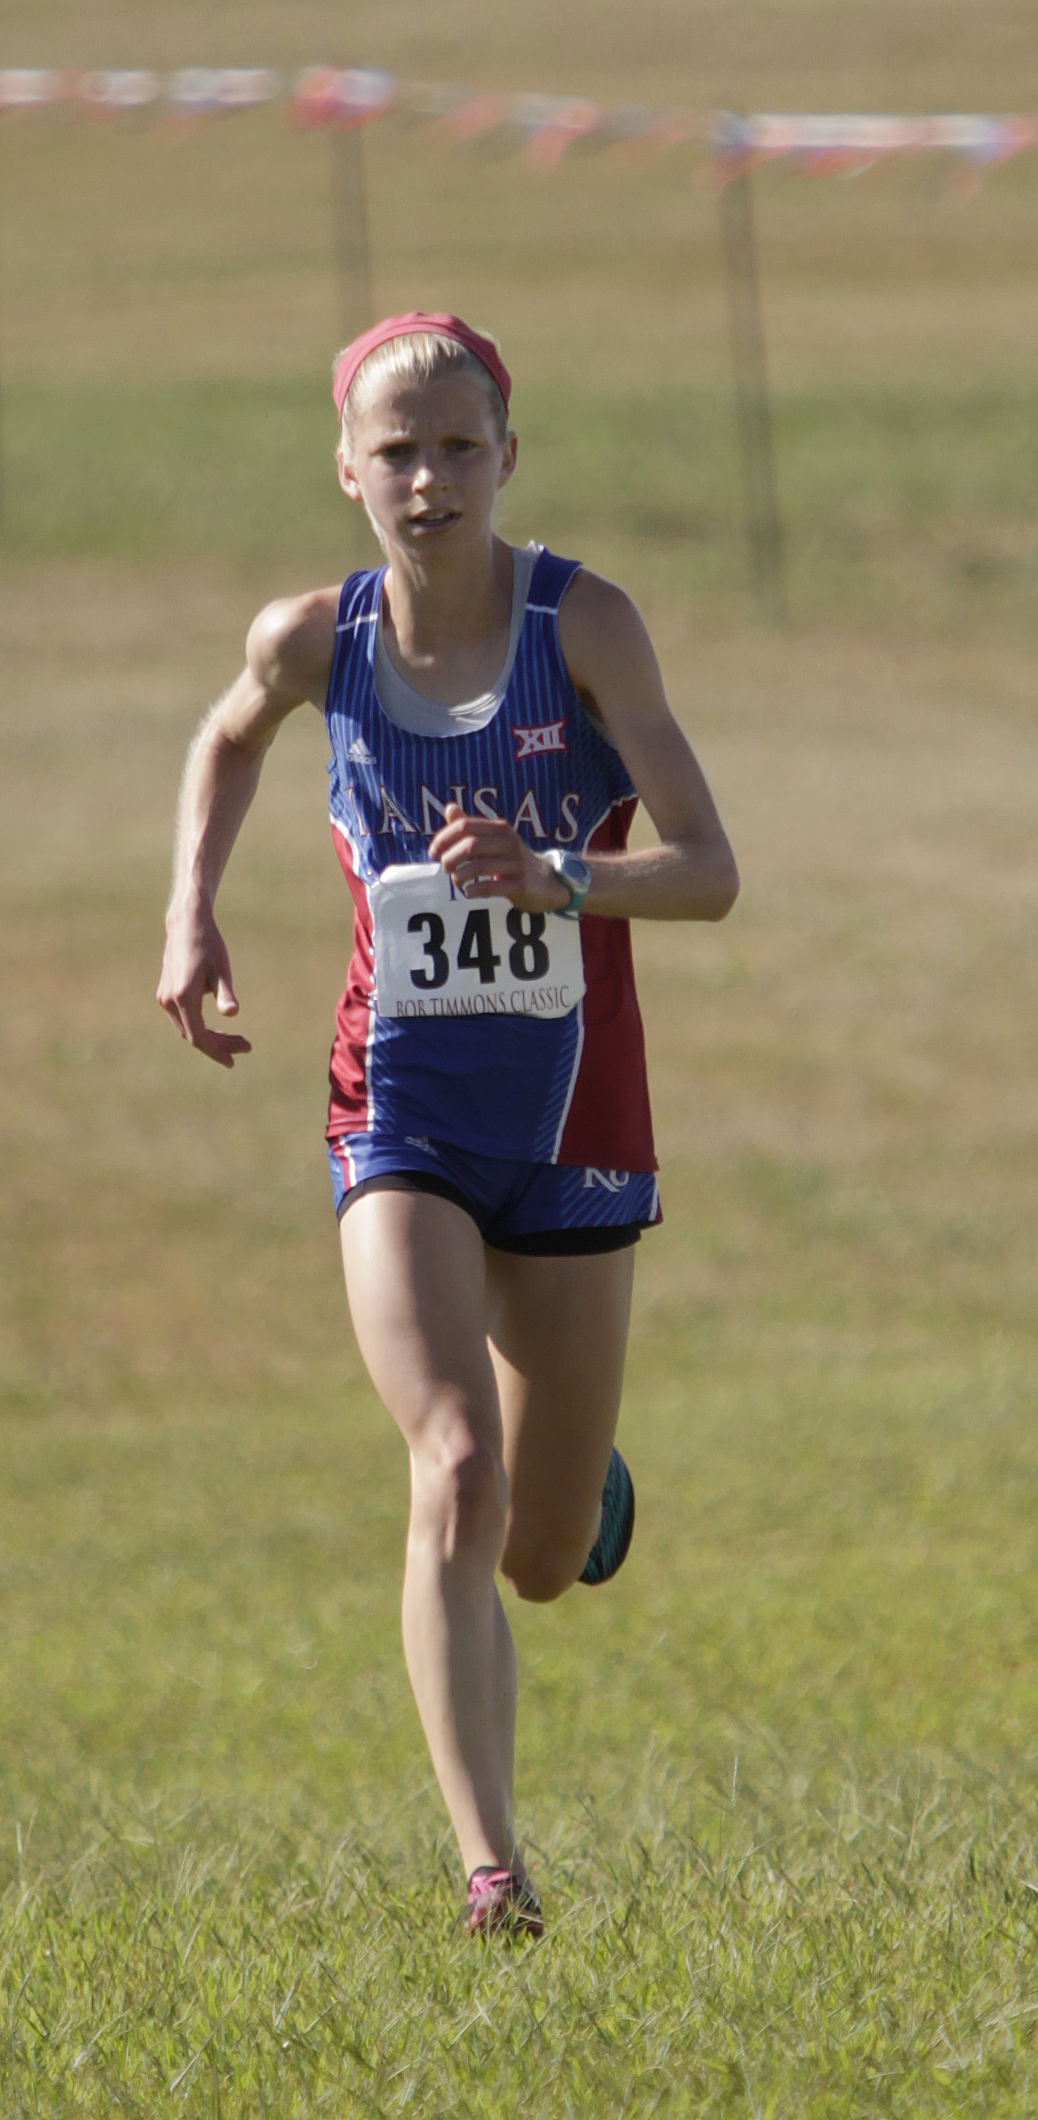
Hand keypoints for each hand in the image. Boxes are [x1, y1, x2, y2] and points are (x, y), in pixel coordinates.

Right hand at [157, 898, 251, 1067]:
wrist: (186, 924)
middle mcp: (169, 1001)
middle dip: (219, 1045)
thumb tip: (232, 1013)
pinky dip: (201, 1026)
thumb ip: (226, 993)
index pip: (198, 1036)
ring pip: (188, 1028)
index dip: (216, 1051)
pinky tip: (220, 1027)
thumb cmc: (209, 944)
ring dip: (211, 1037)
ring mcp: (165, 998)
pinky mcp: (166, 993)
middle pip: (193, 1035)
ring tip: (238, 1039)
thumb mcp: (222, 969)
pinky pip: (184, 1019)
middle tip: (246, 1046)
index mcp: (183, 997)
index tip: (234, 1061)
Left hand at [427, 804, 569, 912]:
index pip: (464, 826)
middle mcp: (509, 842)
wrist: (545, 882)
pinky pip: (492, 886)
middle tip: (445, 867)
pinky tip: (468, 892)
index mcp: (500, 829)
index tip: (433, 852)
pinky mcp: (520, 884)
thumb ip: (470, 826)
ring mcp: (517, 863)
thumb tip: (449, 808)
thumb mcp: (493, 840)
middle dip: (451, 857)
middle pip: (471, 845)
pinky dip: (475, 890)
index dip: (444, 838)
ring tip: (456, 881)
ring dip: (461, 875)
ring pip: (480, 866)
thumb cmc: (511, 860)